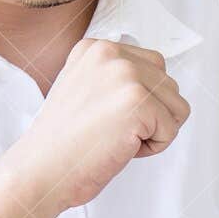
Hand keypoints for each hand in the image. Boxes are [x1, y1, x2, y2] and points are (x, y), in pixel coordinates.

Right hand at [5, 39, 190, 211]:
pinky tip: (121, 146)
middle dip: (152, 115)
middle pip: (168, 85)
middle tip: (113, 130)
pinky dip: (153, 147)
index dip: (140, 101)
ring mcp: (125, 75)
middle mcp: (111, 54)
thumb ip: (115, 78)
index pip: (152, 67)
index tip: (106, 116)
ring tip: (117, 137)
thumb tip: (155, 83)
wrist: (42, 169)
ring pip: (176, 107)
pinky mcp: (138, 102)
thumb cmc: (64, 143)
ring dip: (154, 131)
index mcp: (97, 48)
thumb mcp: (85, 90)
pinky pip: (172, 129)